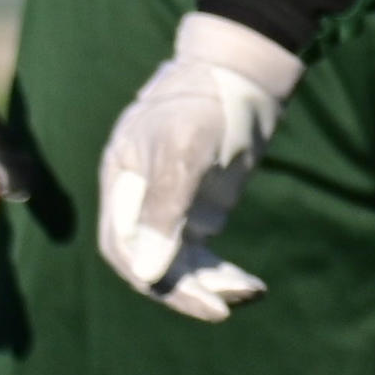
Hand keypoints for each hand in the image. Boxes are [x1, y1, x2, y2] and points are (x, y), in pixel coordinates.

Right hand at [97, 12, 304, 321]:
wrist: (245, 69)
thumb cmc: (207, 100)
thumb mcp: (183, 150)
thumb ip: (163, 209)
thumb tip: (145, 273)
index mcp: (122, 183)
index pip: (123, 248)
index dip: (154, 279)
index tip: (198, 300)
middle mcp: (140, 200)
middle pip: (151, 262)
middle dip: (187, 288)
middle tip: (228, 306)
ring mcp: (171, 205)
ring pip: (179, 263)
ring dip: (210, 284)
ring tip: (252, 291)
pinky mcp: (199, 207)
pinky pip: (202, 254)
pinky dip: (222, 273)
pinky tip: (252, 286)